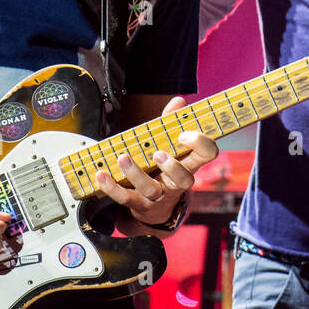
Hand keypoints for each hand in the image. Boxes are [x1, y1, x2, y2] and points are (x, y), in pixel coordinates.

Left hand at [94, 96, 217, 227]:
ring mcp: (157, 195)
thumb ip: (172, 123)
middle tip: (158, 153)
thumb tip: (179, 100)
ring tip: (123, 157)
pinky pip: (124, 198)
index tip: (184, 134)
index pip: (207, 154)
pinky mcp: (137, 204)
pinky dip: (111, 187)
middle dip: (172, 167)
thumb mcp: (169, 145)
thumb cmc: (163, 168)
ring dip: (135, 173)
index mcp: (189, 164)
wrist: (154, 208)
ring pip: (150, 188)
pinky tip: (101, 174)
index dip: (200, 144)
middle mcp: (176, 182)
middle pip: (184, 180)